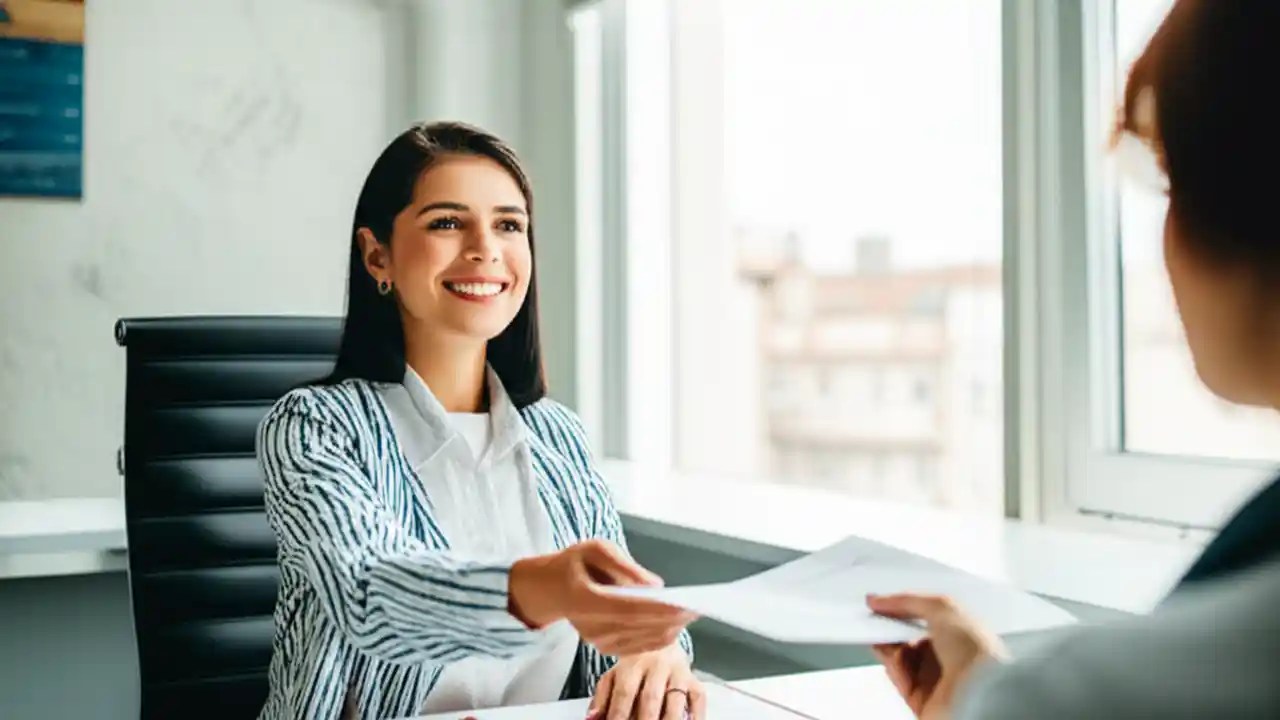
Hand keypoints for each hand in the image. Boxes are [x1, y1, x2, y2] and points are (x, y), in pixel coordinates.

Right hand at [509, 539, 696, 655]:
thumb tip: (656, 584)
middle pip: (642, 627)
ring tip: (691, 614)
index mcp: (586, 600)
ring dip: (671, 629)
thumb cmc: (574, 564)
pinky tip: (674, 623)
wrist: (549, 589)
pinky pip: (640, 646)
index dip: (661, 609)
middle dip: (673, 619)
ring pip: (644, 641)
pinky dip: (660, 636)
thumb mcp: (595, 549)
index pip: (631, 608)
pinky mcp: (606, 648)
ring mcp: (599, 641)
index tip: (686, 604)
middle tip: (699, 608)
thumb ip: (625, 566)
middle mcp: (592, 627)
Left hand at [588, 645, 704, 719]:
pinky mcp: (694, 680)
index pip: (624, 693)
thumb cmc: (634, 663)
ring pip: (676, 701)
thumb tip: (592, 718)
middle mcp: (656, 667)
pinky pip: (698, 699)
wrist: (660, 637)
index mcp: (632, 665)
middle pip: (651, 698)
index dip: (619, 714)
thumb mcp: (613, 676)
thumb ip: (601, 698)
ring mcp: (677, 673)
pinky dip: (696, 715)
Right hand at [867, 594, 1007, 719]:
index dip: (902, 607)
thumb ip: (908, 600)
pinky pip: (897, 678)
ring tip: (881, 635)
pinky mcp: (921, 698)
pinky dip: (892, 667)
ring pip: (898, 657)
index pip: (924, 614)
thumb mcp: (942, 607)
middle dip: (890, 626)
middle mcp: (948, 654)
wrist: (980, 691)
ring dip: (888, 645)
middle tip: (876, 617)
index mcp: (961, 630)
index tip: (881, 602)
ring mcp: (934, 677)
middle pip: (907, 636)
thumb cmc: (978, 652)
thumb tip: (880, 600)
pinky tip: (892, 657)